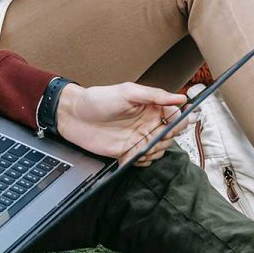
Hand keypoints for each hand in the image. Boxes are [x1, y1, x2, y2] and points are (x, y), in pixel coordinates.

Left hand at [54, 81, 186, 165]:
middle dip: (165, 138)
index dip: (178, 122)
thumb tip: (179, 98)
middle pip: (170, 135)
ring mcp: (138, 138)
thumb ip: (154, 95)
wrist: (74, 116)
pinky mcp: (128, 152)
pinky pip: (144, 160)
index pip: (175, 115)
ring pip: (159, 149)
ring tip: (141, 147)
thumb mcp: (127, 92)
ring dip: (154, 151)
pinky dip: (141, 161)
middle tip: (152, 137)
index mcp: (150, 106)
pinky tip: (131, 155)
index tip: (172, 125)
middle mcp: (147, 122)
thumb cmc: (98, 99)